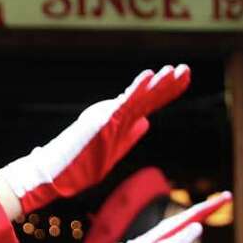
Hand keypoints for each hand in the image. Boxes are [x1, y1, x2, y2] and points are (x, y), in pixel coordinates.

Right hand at [0, 65, 191, 214]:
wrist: (56, 174)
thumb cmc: (81, 166)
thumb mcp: (114, 150)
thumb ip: (129, 135)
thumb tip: (146, 123)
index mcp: (121, 121)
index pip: (150, 103)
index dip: (169, 91)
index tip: (184, 77)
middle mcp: (116, 114)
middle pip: (149, 97)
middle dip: (169, 83)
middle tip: (187, 68)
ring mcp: (109, 116)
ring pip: (139, 97)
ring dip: (158, 83)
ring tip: (174, 69)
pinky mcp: (102, 121)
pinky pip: (124, 103)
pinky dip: (137, 88)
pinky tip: (150, 75)